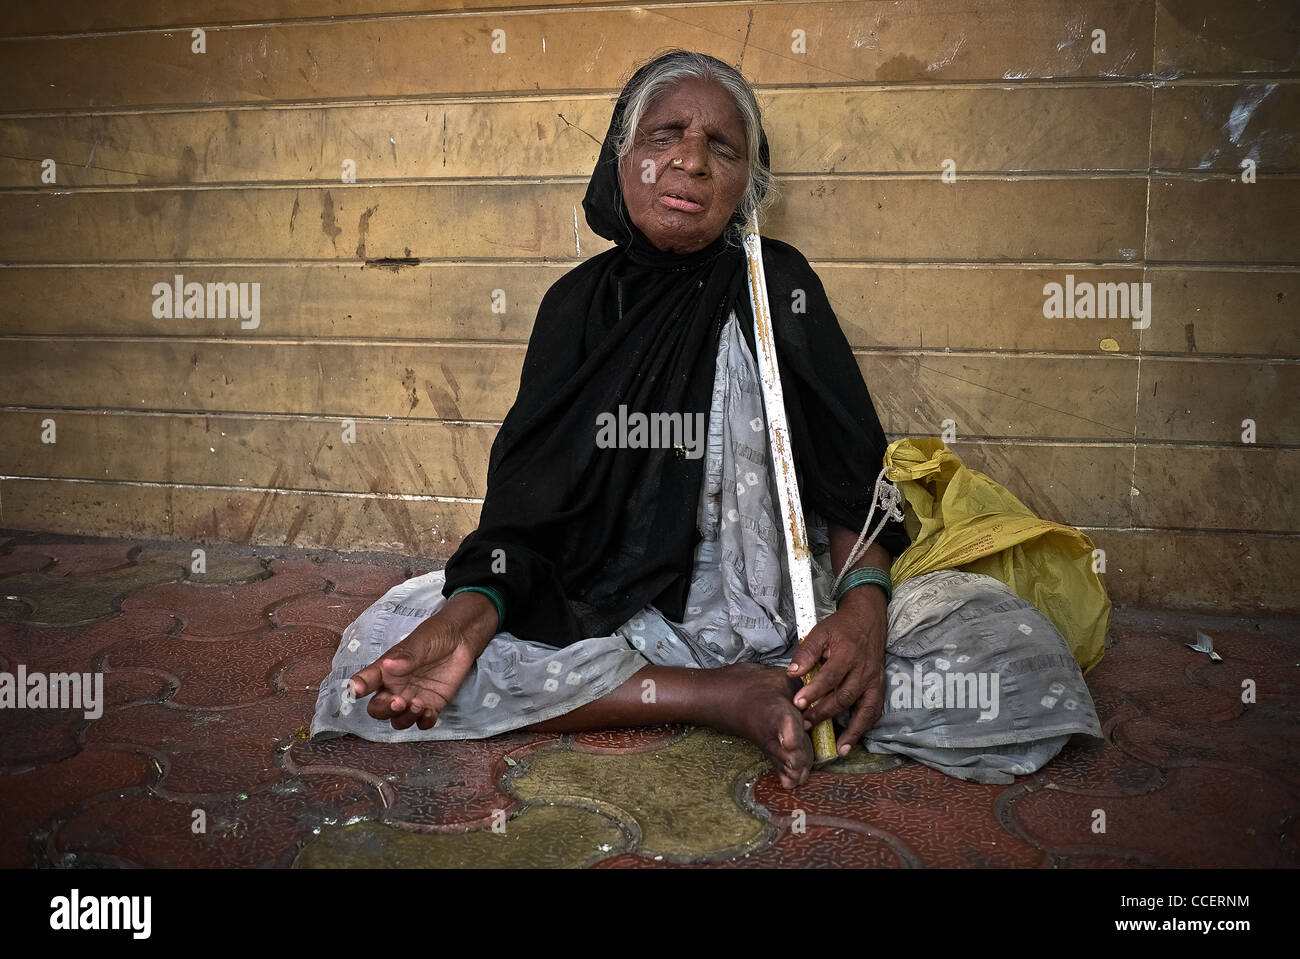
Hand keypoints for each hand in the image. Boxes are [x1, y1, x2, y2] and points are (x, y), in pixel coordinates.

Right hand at [349, 591, 497, 730]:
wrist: (460, 639)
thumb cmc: (434, 636)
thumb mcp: (419, 642)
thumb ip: (405, 657)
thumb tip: (389, 665)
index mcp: (386, 671)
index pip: (366, 681)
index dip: (358, 687)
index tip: (356, 691)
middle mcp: (395, 688)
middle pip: (378, 709)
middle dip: (384, 710)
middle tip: (399, 701)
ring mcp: (412, 699)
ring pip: (398, 721)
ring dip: (405, 718)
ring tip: (418, 704)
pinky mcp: (431, 705)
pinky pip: (423, 723)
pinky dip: (424, 722)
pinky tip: (431, 712)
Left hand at [786, 585, 888, 754]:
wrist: (868, 620)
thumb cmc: (841, 628)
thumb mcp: (820, 632)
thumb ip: (806, 653)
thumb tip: (792, 673)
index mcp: (847, 654)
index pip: (829, 677)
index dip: (814, 692)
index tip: (798, 704)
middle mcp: (863, 670)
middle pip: (844, 697)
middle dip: (825, 713)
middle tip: (806, 724)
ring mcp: (873, 680)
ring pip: (864, 709)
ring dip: (852, 730)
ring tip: (839, 748)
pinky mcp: (879, 687)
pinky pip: (874, 711)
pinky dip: (865, 727)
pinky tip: (853, 741)